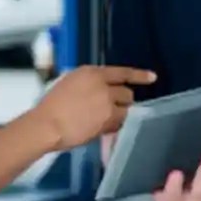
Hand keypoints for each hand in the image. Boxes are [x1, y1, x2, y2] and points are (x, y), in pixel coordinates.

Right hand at [31, 65, 155, 149]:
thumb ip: (89, 83)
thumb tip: (103, 89)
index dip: (139, 75)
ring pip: (127, 109)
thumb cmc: (51, 105)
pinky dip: (116, 126)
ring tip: (108, 119)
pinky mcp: (108, 122)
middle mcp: (103, 86)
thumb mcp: (69, 83)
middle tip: (112, 109)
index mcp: (91, 72)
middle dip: (123, 101)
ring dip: (122, 114)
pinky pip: (121, 123)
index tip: (152, 77)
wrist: (47, 124)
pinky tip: (105, 128)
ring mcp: (107, 104)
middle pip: (127, 93)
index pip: (121, 72)